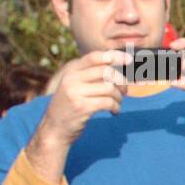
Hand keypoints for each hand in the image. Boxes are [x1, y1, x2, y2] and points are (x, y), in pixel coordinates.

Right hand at [26, 50, 130, 182]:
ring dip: (119, 97)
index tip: (129, 59)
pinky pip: (108, 102)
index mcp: (71, 69)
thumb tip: (119, 66)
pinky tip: (114, 112)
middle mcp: (71, 78)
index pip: (95, 57)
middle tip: (125, 92)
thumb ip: (92, 75)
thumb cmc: (71, 105)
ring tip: (117, 104)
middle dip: (122, 82)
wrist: (54, 128)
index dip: (114, 56)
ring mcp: (75, 92)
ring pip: (110, 88)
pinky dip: (116, 107)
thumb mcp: (76, 85)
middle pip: (106, 72)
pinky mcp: (81, 107)